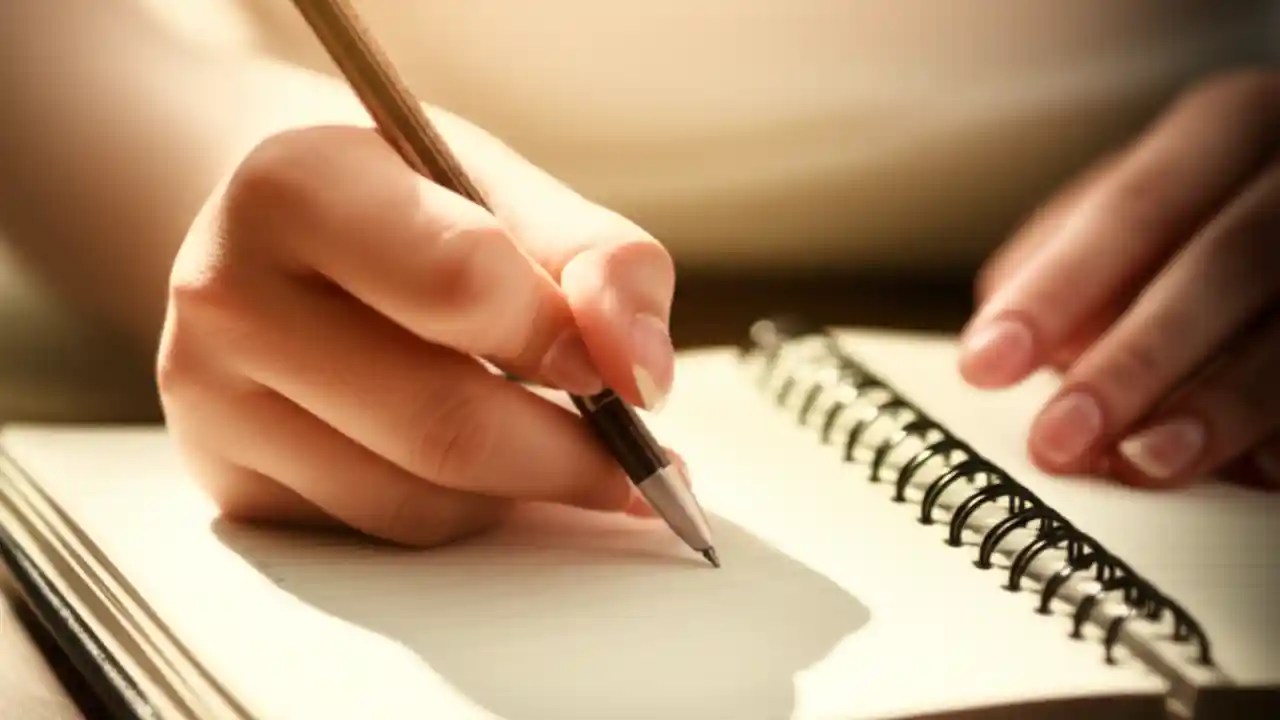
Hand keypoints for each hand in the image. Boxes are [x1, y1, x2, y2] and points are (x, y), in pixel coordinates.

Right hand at [158, 115, 675, 545]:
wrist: (276, 233)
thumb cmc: (401, 202)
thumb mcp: (502, 186)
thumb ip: (597, 260)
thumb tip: (643, 375)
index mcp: (298, 187)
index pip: (460, 283)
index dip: (566, 340)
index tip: (625, 374)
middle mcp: (229, 296)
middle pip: (443, 422)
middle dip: (570, 456)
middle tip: (637, 461)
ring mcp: (211, 403)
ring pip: (419, 502)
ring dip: (518, 493)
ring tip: (553, 445)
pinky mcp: (229, 484)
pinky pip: (385, 534)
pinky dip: (462, 513)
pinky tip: (477, 463)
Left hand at [960, 70, 1279, 488]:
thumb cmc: (1218, 209)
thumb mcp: (1152, 200)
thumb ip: (1074, 254)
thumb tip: (999, 321)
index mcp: (1230, 128)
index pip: (1134, 210)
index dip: (1056, 291)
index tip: (985, 364)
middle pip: (1224, 265)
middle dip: (1135, 360)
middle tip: (1061, 438)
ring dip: (1219, 405)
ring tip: (1145, 463)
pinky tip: (1254, 474)